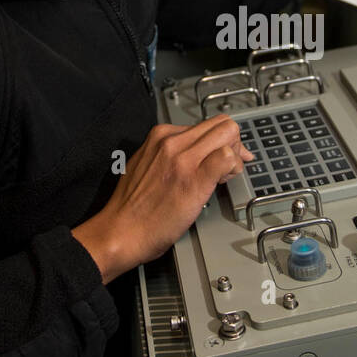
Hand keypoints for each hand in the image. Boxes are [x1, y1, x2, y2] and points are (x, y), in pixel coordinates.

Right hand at [72, 115, 252, 282]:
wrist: (122, 231)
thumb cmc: (132, 206)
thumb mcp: (145, 163)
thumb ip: (169, 152)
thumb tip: (195, 151)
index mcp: (160, 136)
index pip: (206, 124)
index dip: (220, 140)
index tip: (222, 155)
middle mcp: (172, 141)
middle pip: (222, 124)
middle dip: (233, 143)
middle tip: (228, 165)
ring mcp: (184, 159)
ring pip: (228, 134)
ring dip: (235, 155)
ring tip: (223, 176)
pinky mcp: (195, 179)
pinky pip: (227, 157)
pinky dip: (233, 167)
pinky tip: (223, 181)